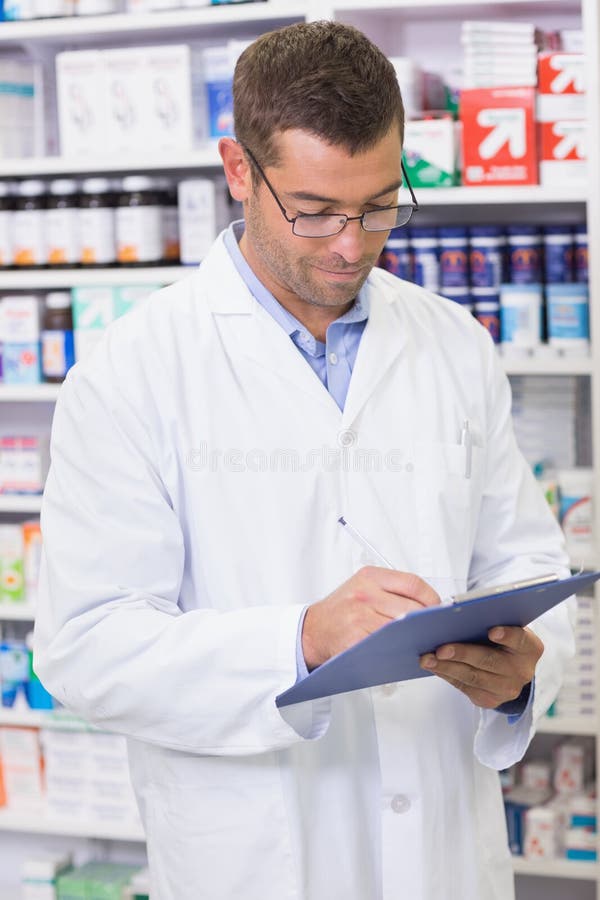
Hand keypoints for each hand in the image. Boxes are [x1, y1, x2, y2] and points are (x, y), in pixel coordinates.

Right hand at [302, 567, 439, 669]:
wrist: (313, 630)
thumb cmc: (342, 609)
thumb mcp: (363, 586)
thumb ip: (392, 589)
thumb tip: (429, 602)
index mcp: (370, 576)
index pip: (412, 583)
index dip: (431, 598)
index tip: (438, 608)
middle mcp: (365, 594)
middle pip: (411, 608)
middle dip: (427, 621)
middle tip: (434, 628)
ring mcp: (360, 617)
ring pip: (402, 628)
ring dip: (417, 636)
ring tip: (424, 639)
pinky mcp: (356, 639)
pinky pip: (387, 645)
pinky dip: (399, 648)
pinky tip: (405, 649)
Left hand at [419, 626, 543, 708]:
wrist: (510, 669)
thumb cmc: (502, 640)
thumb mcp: (505, 627)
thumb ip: (491, 621)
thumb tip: (457, 614)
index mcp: (530, 648)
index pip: (520, 640)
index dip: (507, 636)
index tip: (492, 631)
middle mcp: (522, 671)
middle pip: (489, 661)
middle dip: (462, 654)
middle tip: (440, 648)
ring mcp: (507, 689)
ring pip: (473, 677)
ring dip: (446, 667)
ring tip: (427, 659)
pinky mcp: (490, 700)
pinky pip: (464, 687)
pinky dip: (446, 675)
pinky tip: (433, 666)